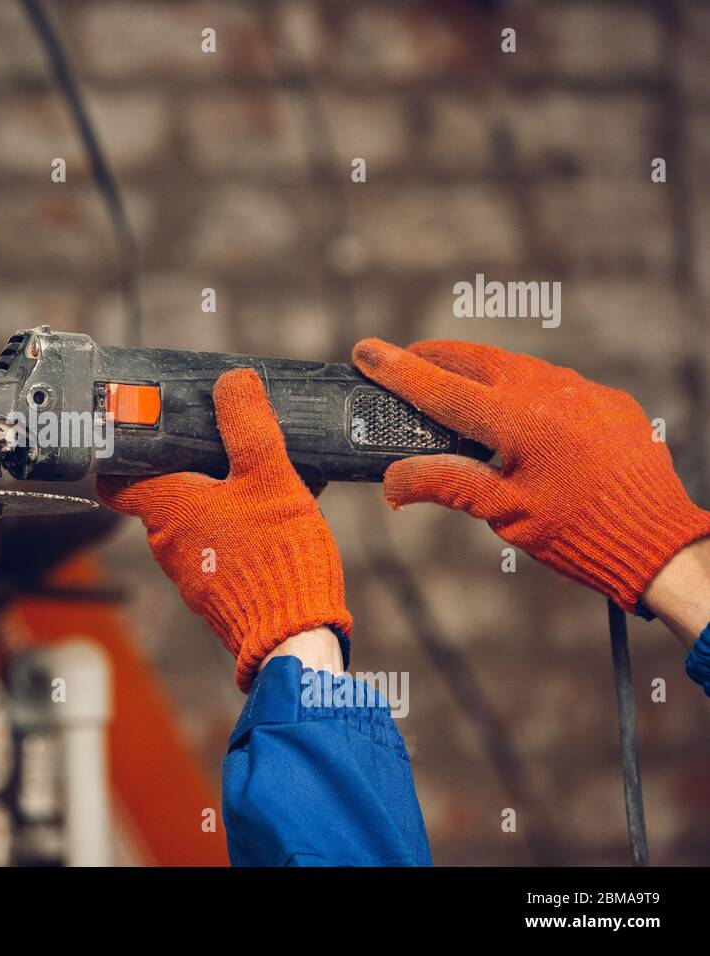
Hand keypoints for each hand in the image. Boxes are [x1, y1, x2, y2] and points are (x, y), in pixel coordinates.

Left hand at [98, 368, 351, 690]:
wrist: (294, 638)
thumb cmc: (275, 560)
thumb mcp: (269, 475)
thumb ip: (248, 425)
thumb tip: (233, 383)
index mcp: (165, 508)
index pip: (114, 477)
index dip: (120, 449)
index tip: (138, 428)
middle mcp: (167, 541)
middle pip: (162, 489)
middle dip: (191, 462)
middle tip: (223, 435)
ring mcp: (190, 568)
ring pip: (196, 515)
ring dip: (222, 491)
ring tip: (265, 470)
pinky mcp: (218, 588)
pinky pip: (219, 540)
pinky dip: (240, 520)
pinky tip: (280, 509)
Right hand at [353, 338, 709, 612]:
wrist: (660, 542)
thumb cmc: (580, 532)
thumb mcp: (503, 512)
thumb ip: (445, 485)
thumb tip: (391, 482)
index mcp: (517, 419)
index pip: (440, 388)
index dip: (397, 370)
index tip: (365, 350)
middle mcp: (549, 391)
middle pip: (475, 360)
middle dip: (434, 357)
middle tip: (403, 362)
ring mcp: (583, 391)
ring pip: (514, 367)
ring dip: (477, 372)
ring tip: (452, 387)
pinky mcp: (607, 401)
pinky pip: (552, 384)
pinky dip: (520, 390)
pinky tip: (513, 416)